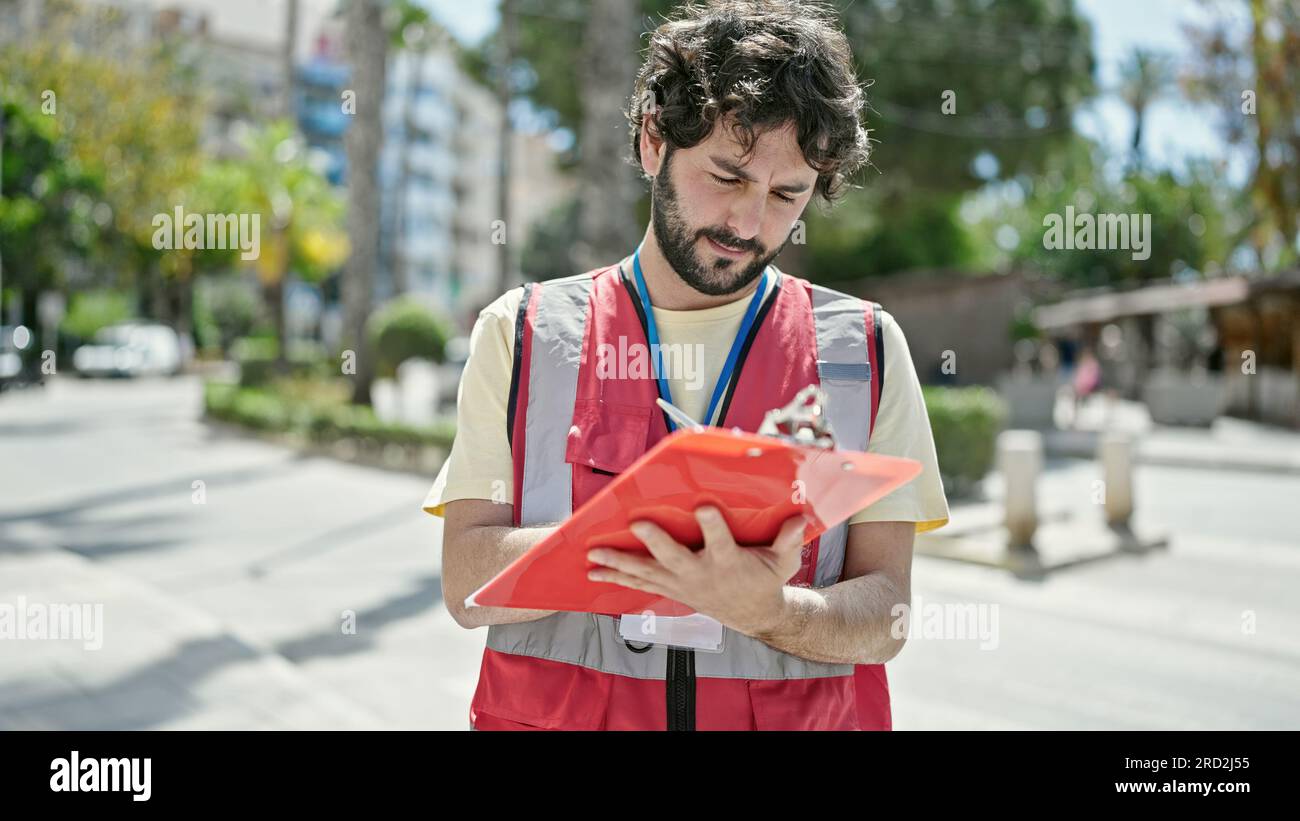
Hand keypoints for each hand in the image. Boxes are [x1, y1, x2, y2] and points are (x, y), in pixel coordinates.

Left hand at [586, 506, 807, 636]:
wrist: (755, 615)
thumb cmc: (767, 579)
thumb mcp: (784, 561)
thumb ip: (789, 539)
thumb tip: (801, 517)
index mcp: (729, 562)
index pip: (721, 541)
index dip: (712, 525)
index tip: (703, 506)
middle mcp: (701, 574)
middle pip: (674, 558)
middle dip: (655, 541)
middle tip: (636, 523)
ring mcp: (682, 584)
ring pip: (648, 573)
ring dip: (620, 564)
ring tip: (594, 556)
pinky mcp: (672, 589)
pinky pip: (640, 585)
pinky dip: (617, 579)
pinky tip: (593, 574)